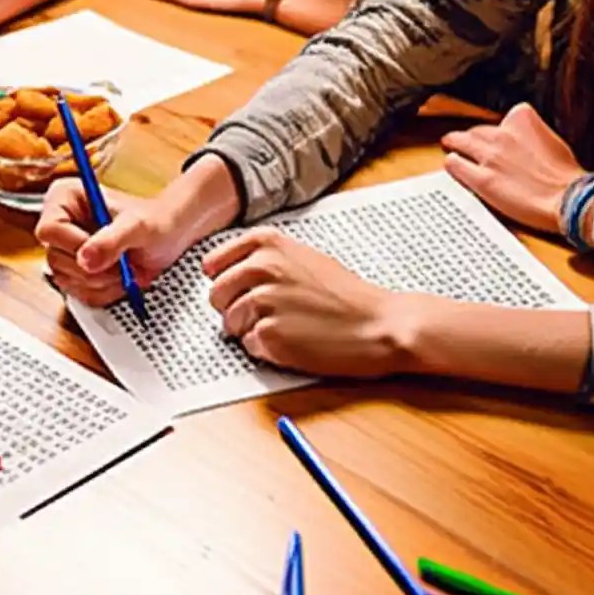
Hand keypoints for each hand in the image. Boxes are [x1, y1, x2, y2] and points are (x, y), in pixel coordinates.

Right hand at [36, 179, 191, 306]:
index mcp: (65, 199)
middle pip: (56, 260)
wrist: (169, 235)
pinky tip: (120, 280)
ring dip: (101, 282)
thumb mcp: (137, 226)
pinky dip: (103, 292)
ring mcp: (64, 251)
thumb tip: (86, 259)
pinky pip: (77, 294)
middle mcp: (60, 225)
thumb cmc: (155, 221)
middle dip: (95, 269)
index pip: (50, 230)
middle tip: (124, 264)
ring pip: (66, 280)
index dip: (76, 246)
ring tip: (125, 270)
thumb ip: (112, 240)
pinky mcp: (73, 273)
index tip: (104, 254)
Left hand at [203, 228, 401, 377]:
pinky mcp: (268, 334)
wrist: (380, 324)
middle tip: (268, 315)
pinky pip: (248, 346)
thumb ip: (265, 260)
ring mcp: (263, 301)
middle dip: (234, 309)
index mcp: (268, 244)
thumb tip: (227, 271)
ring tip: (288, 327)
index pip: (213, 263)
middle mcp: (261, 268)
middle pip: (216, 296)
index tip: (233, 288)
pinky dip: (266, 350)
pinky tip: (294, 342)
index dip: (223, 280)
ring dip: (251, 331)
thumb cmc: (347, 296)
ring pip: (229, 323)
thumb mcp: (305, 259)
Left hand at [441, 103, 585, 234]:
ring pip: (461, 142)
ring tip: (450, 147)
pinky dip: (452, 164)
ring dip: (455, 145)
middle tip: (466, 143)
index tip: (501, 137)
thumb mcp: (552, 142)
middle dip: (474, 138)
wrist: (568, 199)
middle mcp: (504, 134)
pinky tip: (452, 166)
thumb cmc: (566, 177)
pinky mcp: (481, 179)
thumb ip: (532, 136)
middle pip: (478, 130)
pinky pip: (454, 165)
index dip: (502, 130)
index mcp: (523, 120)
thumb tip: (524, 144)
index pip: (505, 117)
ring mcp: (491, 156)